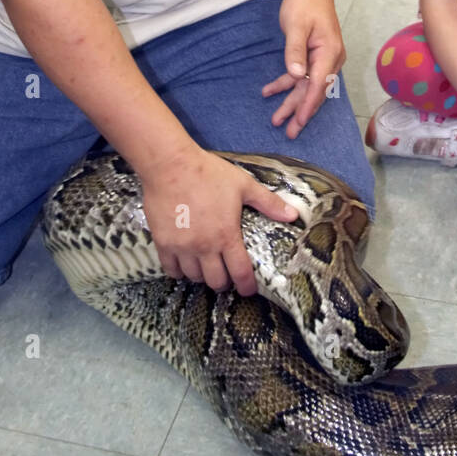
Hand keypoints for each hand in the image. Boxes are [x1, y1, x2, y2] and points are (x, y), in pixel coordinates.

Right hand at [140, 148, 297, 294]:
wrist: (171, 165)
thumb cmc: (209, 173)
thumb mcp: (243, 185)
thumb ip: (268, 202)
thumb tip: (294, 215)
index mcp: (226, 235)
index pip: (240, 273)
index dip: (246, 286)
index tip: (248, 290)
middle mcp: (204, 247)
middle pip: (215, 282)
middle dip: (224, 282)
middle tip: (226, 274)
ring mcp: (182, 247)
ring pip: (193, 277)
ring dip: (202, 275)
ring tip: (206, 266)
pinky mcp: (163, 243)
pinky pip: (171, 269)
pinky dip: (179, 271)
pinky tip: (184, 263)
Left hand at [261, 0, 344, 138]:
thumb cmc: (305, 3)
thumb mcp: (295, 25)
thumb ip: (295, 51)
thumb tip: (296, 76)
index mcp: (329, 53)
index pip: (318, 85)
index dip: (308, 105)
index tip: (299, 122)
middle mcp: (330, 60)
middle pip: (314, 91)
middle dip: (300, 111)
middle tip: (289, 132)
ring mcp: (324, 59)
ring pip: (307, 86)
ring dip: (291, 101)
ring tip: (276, 120)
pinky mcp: (315, 57)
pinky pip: (302, 75)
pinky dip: (286, 83)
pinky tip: (270, 91)